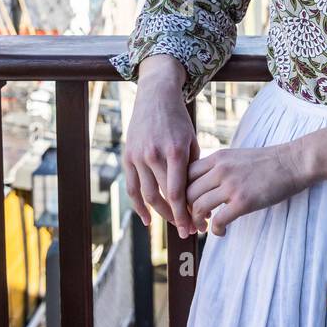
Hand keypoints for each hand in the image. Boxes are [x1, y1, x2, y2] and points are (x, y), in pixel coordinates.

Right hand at [123, 69, 198, 236]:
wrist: (156, 96)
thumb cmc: (179, 120)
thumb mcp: (191, 140)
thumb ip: (193, 167)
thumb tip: (197, 197)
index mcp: (175, 151)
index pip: (178, 192)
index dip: (184, 214)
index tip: (193, 229)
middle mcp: (155, 155)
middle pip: (163, 197)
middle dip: (176, 217)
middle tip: (187, 230)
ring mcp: (139, 156)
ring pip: (147, 195)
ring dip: (159, 214)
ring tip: (172, 224)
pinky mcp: (128, 156)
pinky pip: (132, 187)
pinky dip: (138, 206)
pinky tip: (147, 220)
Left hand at [186, 138, 310, 236]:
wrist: (293, 162)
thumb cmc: (268, 162)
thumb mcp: (237, 156)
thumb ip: (219, 167)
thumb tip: (204, 185)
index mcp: (218, 158)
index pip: (186, 174)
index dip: (182, 191)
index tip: (188, 202)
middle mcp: (220, 169)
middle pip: (188, 192)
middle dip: (186, 210)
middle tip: (195, 219)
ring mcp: (231, 185)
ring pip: (198, 206)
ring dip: (198, 221)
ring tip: (204, 227)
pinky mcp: (243, 201)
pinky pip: (218, 221)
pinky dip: (215, 230)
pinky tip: (221, 232)